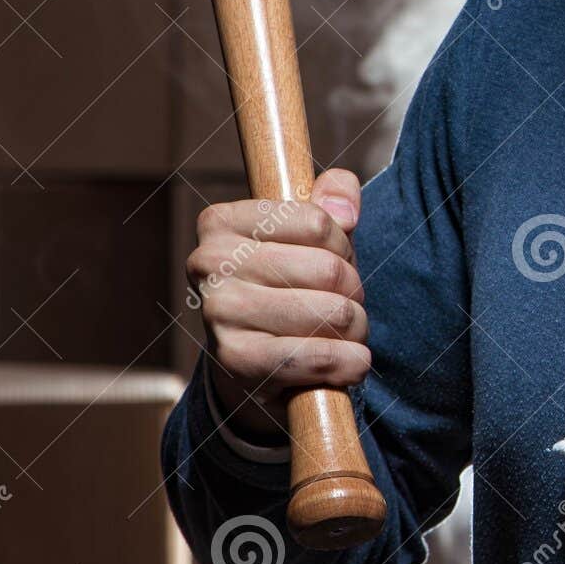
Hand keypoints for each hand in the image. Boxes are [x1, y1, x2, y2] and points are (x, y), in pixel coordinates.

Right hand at [186, 167, 369, 440]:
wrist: (254, 363)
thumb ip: (334, 200)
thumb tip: (346, 210)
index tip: (332, 261)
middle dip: (353, 291)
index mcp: (222, 222)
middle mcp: (210, 263)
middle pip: (328, 269)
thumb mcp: (312, 237)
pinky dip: (349, 362)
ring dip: (355, 328)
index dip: (342, 247)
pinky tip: (350, 361)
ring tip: (342, 332)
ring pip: (331, 312)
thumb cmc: (290, 286)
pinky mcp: (236, 360)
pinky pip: (318, 356)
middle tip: (343, 304)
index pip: (319, 222)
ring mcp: (218, 312)